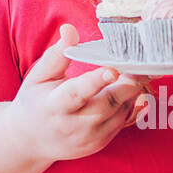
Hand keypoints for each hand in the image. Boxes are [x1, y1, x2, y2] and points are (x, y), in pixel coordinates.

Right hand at [7, 24, 146, 161]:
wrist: (31, 141)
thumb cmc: (35, 102)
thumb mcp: (38, 77)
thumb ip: (56, 55)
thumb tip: (69, 30)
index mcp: (54, 106)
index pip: (77, 94)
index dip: (95, 82)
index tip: (112, 70)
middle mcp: (72, 125)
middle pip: (106, 105)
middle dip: (126, 85)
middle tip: (140, 66)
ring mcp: (88, 137)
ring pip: (119, 113)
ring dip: (131, 92)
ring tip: (137, 72)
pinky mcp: (100, 143)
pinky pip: (122, 121)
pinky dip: (129, 103)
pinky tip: (129, 88)